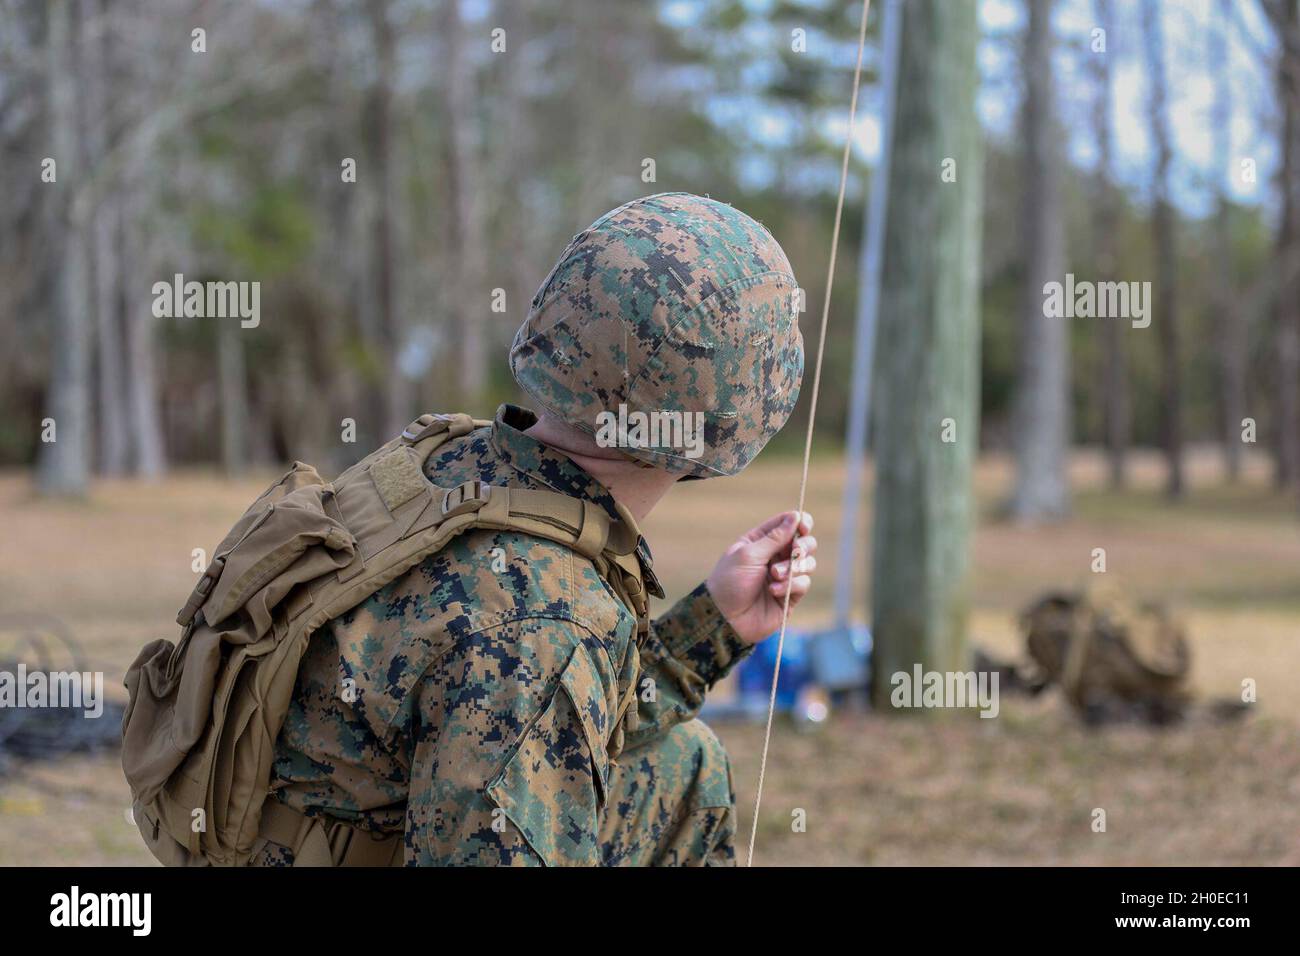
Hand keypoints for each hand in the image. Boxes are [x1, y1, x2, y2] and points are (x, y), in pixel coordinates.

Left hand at [705, 511, 816, 643]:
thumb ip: (774, 537)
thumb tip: (795, 517)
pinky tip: (773, 591)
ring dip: (795, 566)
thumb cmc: (730, 583)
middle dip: (803, 546)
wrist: (725, 619)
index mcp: (760, 541)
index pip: (787, 524)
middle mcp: (774, 557)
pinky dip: (791, 585)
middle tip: (795, 552)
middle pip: (804, 542)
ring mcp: (783, 576)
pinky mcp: (790, 595)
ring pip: (808, 562)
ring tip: (775, 575)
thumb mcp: (749, 554)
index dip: (800, 522)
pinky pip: (803, 583)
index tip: (803, 526)